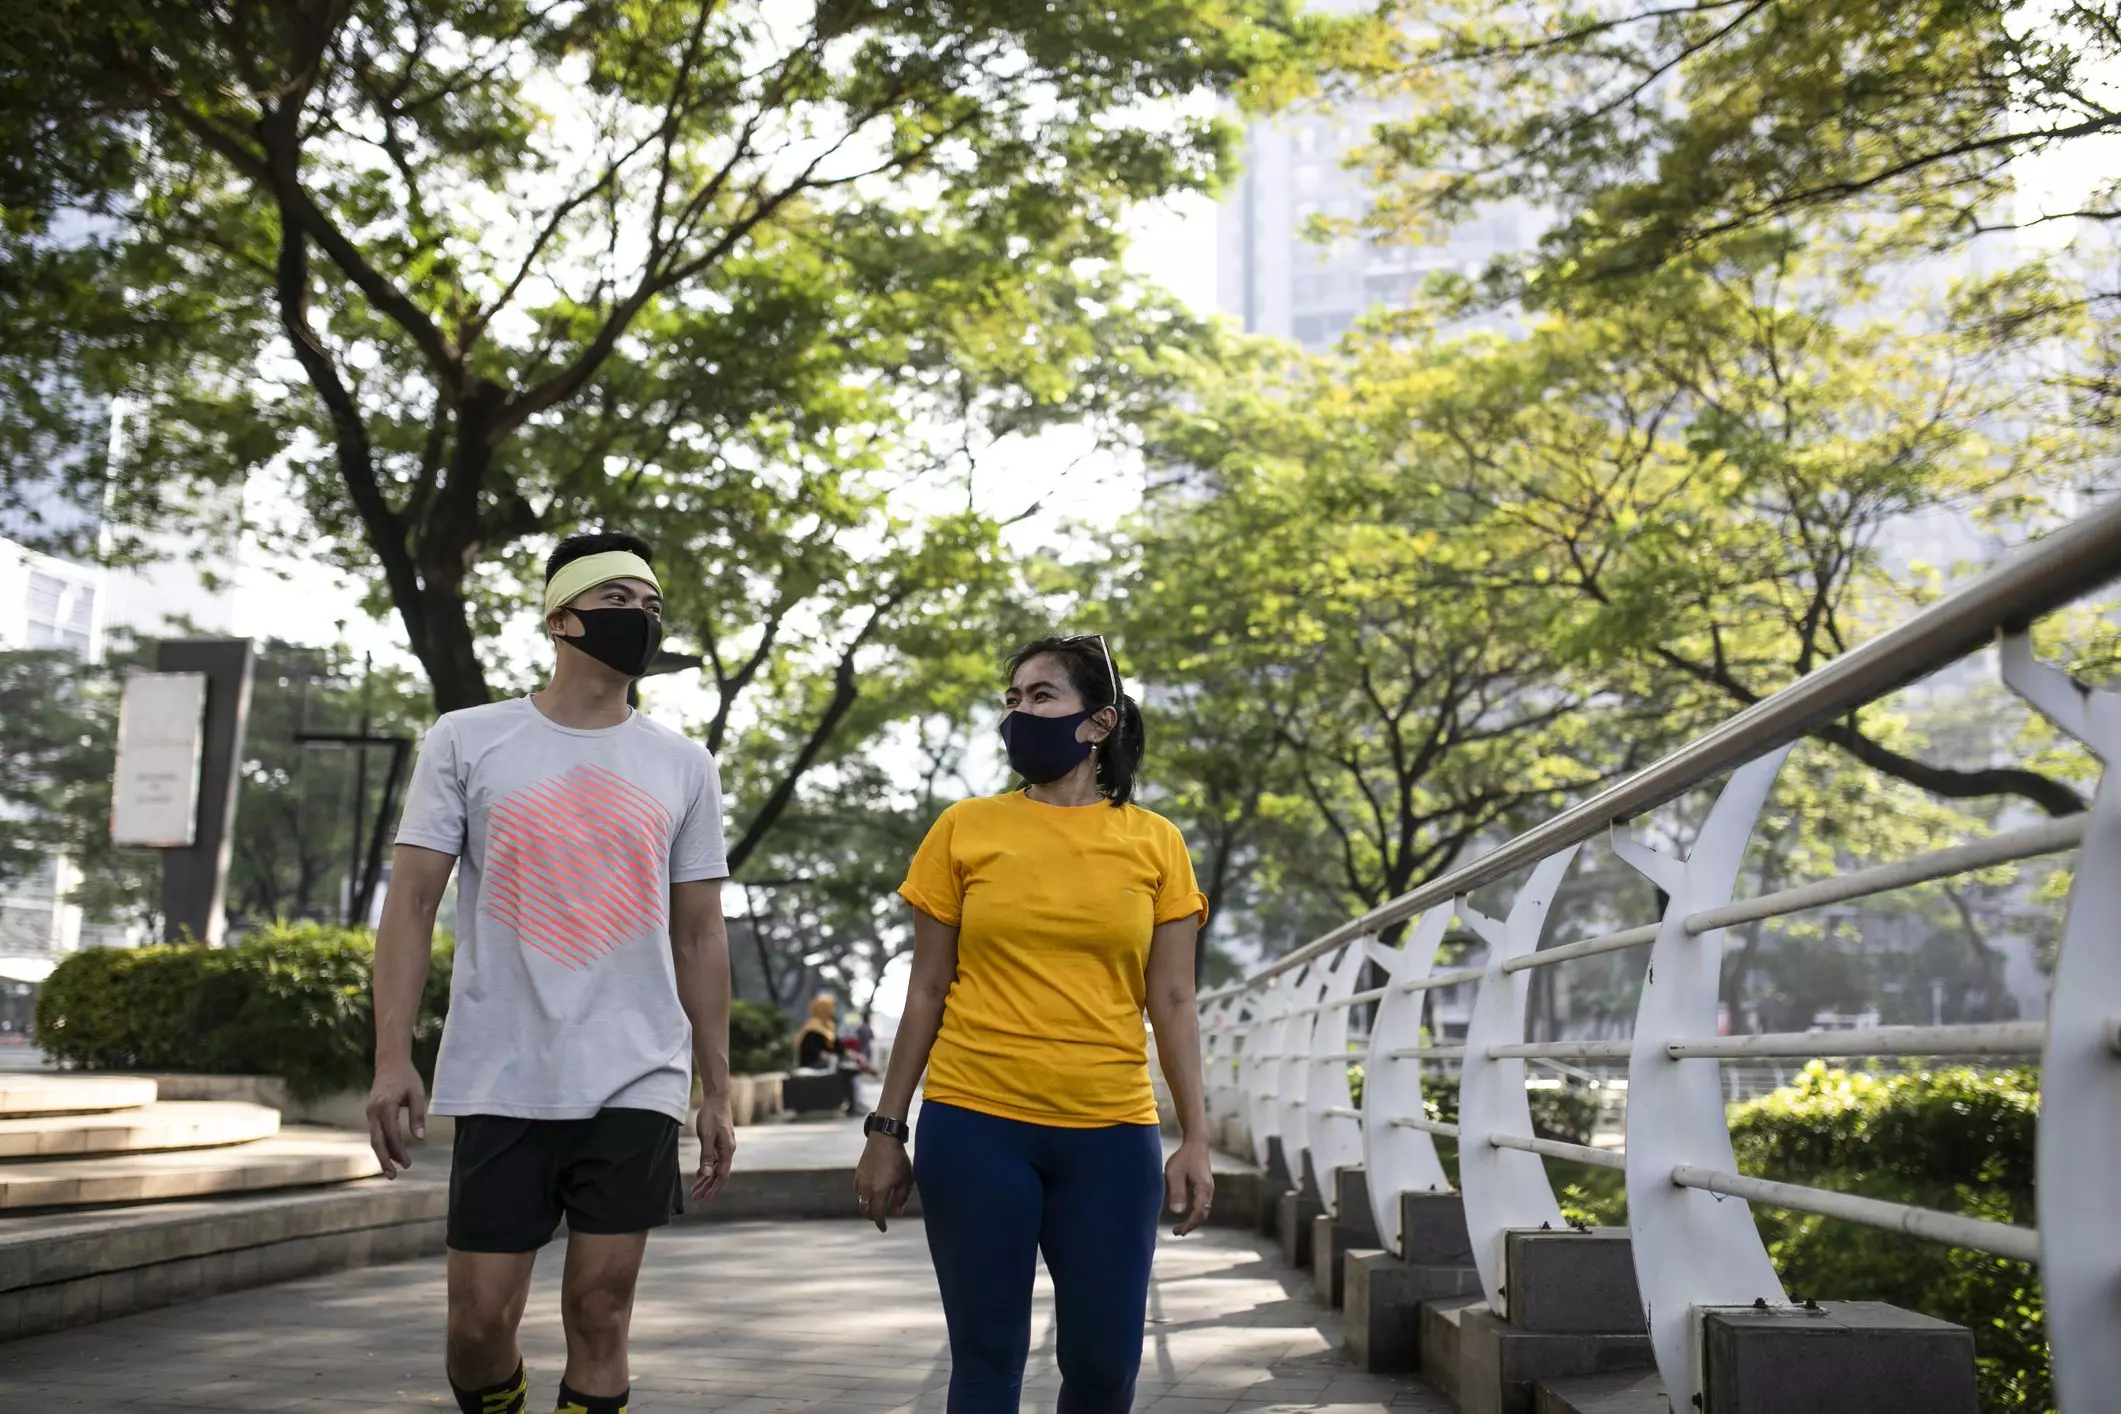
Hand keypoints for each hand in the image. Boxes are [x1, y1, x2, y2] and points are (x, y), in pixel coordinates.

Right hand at [365, 1058, 428, 1178]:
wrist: (390, 1063)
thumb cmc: (406, 1077)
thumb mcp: (417, 1093)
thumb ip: (417, 1115)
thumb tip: (420, 1139)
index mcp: (385, 1106)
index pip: (391, 1134)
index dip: (399, 1151)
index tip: (408, 1164)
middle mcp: (373, 1111)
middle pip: (377, 1141)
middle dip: (384, 1160)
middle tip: (393, 1176)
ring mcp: (370, 1113)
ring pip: (374, 1139)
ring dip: (382, 1155)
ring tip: (392, 1171)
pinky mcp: (371, 1114)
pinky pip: (375, 1133)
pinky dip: (382, 1145)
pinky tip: (391, 1155)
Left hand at [690, 1094, 735, 1203]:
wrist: (717, 1099)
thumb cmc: (712, 1116)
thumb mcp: (707, 1136)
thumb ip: (707, 1156)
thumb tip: (707, 1174)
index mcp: (727, 1151)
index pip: (721, 1176)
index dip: (714, 1189)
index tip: (706, 1200)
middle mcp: (728, 1151)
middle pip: (718, 1174)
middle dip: (707, 1187)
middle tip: (696, 1199)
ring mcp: (724, 1147)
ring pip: (715, 1168)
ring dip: (706, 1180)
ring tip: (695, 1191)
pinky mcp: (719, 1142)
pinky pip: (713, 1160)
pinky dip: (706, 1169)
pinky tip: (700, 1175)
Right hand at [853, 1131, 913, 1232]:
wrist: (884, 1138)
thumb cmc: (898, 1159)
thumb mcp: (905, 1179)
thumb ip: (900, 1198)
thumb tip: (896, 1212)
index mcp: (879, 1191)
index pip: (877, 1214)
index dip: (881, 1224)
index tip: (884, 1228)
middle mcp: (866, 1188)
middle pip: (866, 1210)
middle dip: (873, 1217)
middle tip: (880, 1219)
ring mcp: (860, 1181)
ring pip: (860, 1201)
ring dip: (867, 1207)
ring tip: (875, 1207)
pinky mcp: (857, 1174)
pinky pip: (858, 1191)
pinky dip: (863, 1196)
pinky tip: (869, 1194)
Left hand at [1164, 1139, 1214, 1236]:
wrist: (1197, 1143)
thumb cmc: (1184, 1157)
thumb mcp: (1174, 1174)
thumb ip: (1176, 1192)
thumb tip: (1177, 1212)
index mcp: (1203, 1189)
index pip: (1198, 1213)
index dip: (1189, 1224)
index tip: (1179, 1232)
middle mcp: (1209, 1191)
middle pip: (1203, 1214)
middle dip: (1191, 1225)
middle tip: (1177, 1233)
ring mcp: (1208, 1188)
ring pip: (1204, 1210)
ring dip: (1193, 1220)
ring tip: (1180, 1228)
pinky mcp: (1205, 1186)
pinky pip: (1202, 1204)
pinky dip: (1195, 1213)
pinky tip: (1186, 1213)